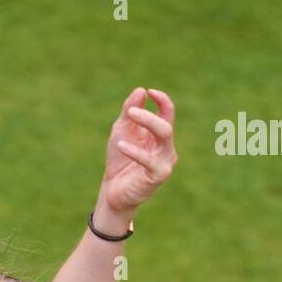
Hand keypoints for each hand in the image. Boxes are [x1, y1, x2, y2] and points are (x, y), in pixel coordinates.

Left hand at [101, 87, 177, 215]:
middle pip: (165, 125)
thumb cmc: (119, 161)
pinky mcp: (159, 175)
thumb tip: (140, 90)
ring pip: (165, 136)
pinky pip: (149, 160)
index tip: (150, 92)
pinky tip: (121, 145)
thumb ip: (129, 113)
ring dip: (147, 123)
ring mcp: (165, 161)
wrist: (113, 191)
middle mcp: (166, 147)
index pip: (168, 114)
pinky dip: (135, 151)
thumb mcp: (121, 132)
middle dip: (149, 115)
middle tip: (130, 111)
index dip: (163, 101)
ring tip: (129, 116)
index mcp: (159, 136)